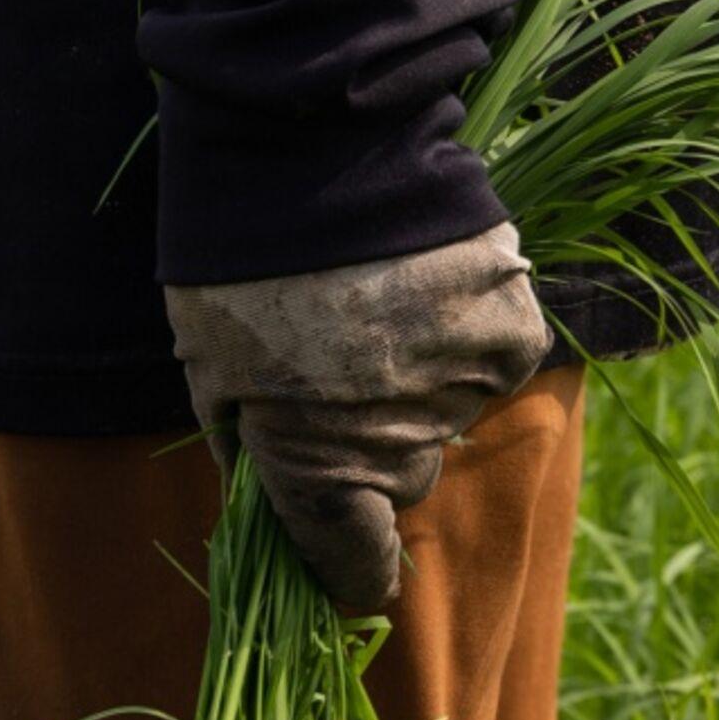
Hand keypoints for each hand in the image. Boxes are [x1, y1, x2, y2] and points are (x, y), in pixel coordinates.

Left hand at [167, 223, 551, 611]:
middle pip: (400, 477)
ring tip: (374, 302)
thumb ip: (245, 445)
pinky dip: (463, 335)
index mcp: (321, 472)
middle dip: (372, 445)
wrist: (307, 148)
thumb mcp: (207, 371)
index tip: (346, 568)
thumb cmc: (231, 265)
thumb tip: (266, 488)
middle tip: (336, 369)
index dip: (349, 570)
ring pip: (444, 412)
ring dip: (417, 378)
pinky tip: (424, 284)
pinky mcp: (511, 334)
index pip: (356, 565)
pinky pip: (489, 359)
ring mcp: (462, 392)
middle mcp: (403, 448)